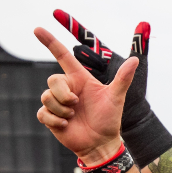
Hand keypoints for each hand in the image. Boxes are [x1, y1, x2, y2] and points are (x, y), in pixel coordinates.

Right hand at [34, 26, 136, 164]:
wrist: (101, 143)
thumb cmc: (109, 120)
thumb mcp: (116, 97)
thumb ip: (123, 78)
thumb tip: (135, 60)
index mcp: (79, 79)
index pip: (62, 56)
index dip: (50, 42)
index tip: (37, 29)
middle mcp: (67, 88)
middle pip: (53, 80)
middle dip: (63, 93)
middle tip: (76, 104)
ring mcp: (57, 103)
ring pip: (46, 97)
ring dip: (62, 109)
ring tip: (73, 116)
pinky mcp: (50, 117)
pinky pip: (43, 113)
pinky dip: (55, 120)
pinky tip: (66, 124)